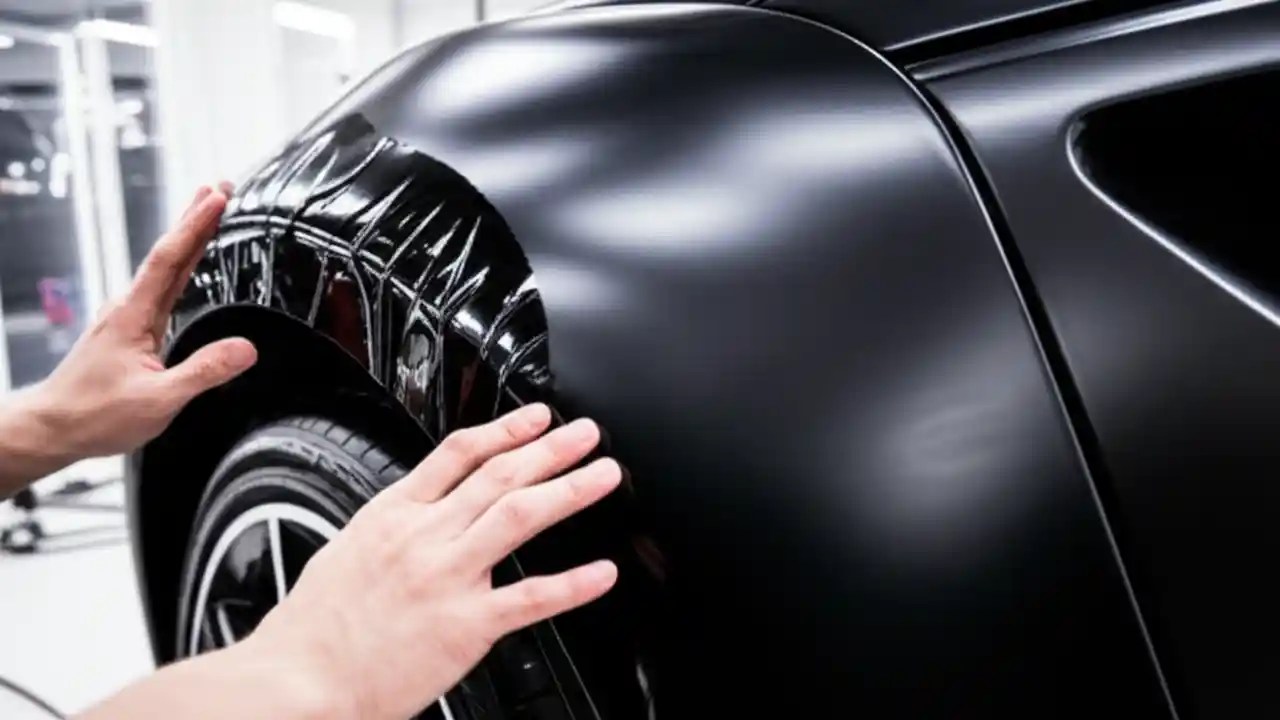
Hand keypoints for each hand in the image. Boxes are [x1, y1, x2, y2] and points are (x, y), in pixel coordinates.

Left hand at [24, 183, 256, 462]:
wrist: (53, 427)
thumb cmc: (95, 414)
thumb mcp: (159, 400)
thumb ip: (203, 372)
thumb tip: (245, 349)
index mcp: (134, 315)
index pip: (170, 259)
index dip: (195, 226)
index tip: (217, 198)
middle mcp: (129, 308)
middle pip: (168, 253)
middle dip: (194, 218)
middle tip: (220, 188)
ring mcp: (127, 317)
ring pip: (164, 267)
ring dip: (188, 238)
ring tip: (209, 214)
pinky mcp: (129, 330)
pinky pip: (161, 287)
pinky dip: (180, 265)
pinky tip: (187, 267)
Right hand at [244, 403, 620, 719]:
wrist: (297, 683)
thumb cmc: (313, 630)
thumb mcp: (345, 552)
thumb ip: (390, 529)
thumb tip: (416, 514)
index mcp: (392, 515)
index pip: (458, 454)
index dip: (504, 430)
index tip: (536, 418)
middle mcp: (424, 538)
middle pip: (500, 475)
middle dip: (550, 449)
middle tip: (586, 434)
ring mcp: (447, 578)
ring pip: (520, 516)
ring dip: (569, 490)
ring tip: (603, 474)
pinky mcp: (465, 625)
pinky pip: (530, 598)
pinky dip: (573, 585)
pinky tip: (601, 573)